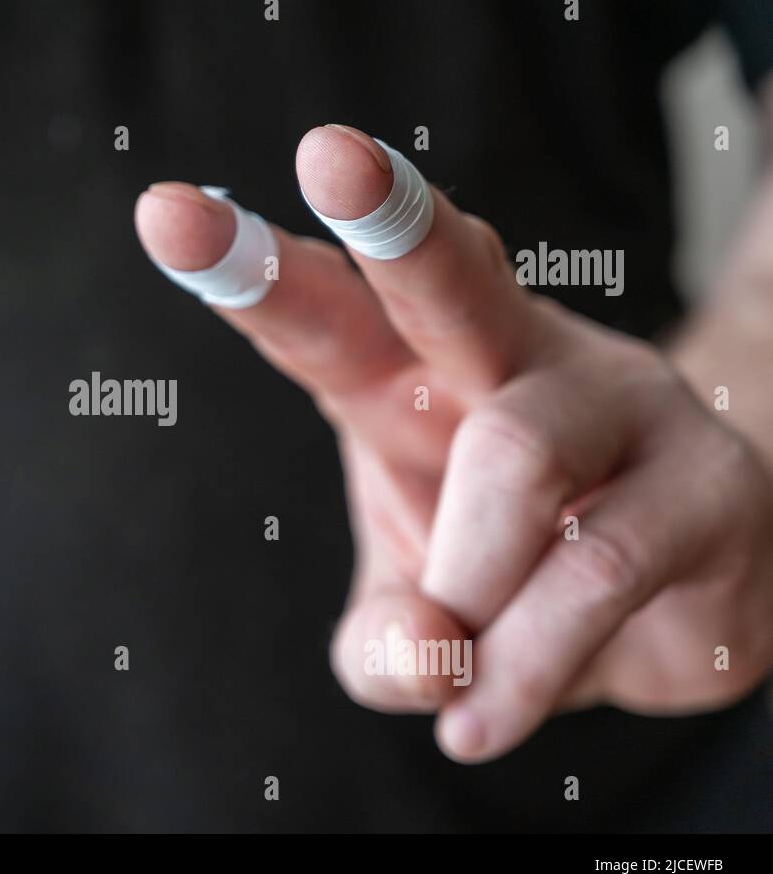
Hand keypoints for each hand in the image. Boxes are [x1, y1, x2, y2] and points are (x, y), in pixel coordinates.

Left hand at [134, 124, 772, 762]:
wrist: (685, 588)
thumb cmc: (513, 569)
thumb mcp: (416, 612)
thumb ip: (387, 643)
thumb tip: (424, 664)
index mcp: (412, 374)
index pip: (324, 311)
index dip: (246, 266)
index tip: (166, 211)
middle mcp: (513, 361)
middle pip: (449, 280)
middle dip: (390, 220)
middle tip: (329, 153)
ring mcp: (620, 408)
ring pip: (518, 453)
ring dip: (465, 585)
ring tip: (455, 683)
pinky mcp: (708, 483)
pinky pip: (596, 569)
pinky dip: (526, 664)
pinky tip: (485, 719)